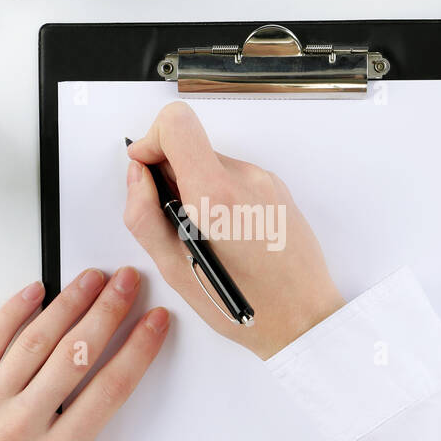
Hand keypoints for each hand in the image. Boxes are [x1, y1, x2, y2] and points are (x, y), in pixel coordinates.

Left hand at [0, 268, 168, 440]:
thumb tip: (98, 439)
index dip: (139, 349)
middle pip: (78, 353)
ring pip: (37, 339)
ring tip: (93, 277)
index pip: (110, 389)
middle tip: (129, 281)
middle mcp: (22, 425)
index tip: (155, 323)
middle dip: (110, 310)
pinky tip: (35, 291)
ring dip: (70, 302)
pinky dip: (13, 311)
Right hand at [124, 101, 343, 358]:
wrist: (304, 317)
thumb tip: (137, 176)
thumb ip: (144, 216)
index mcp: (216, 194)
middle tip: (175, 222)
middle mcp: (245, 177)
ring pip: (211, 164)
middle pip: (191, 146)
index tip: (145, 170)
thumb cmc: (246, 305)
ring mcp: (266, 180)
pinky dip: (220, 196)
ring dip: (197, 189)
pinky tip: (228, 236)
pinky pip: (235, 177)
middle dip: (171, 176)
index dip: (151, 140)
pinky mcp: (277, 188)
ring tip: (206, 237)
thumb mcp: (175, 270)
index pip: (176, 123)